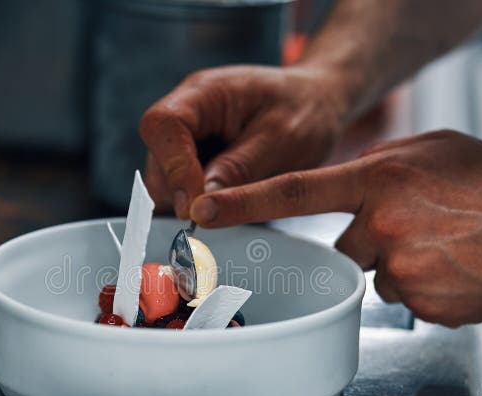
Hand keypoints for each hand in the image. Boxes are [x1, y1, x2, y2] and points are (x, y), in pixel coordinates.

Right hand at [139, 65, 345, 217]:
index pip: (163, 126)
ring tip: (235, 204)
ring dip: (193, 201)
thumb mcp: (282, 141)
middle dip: (181, 192)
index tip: (193, 207)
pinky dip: (202, 204)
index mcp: (205, 93)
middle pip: (158, 159)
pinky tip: (232, 203)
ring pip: (166, 181)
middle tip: (216, 216)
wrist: (323, 104)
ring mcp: (189, 137)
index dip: (172, 168)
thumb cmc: (307, 111)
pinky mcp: (197, 160)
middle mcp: (188, 112)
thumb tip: (199, 206)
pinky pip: (184, 190)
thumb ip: (238, 170)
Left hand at [189, 130, 481, 325]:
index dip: (244, 202)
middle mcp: (381, 222)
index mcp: (380, 176)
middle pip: (345, 245)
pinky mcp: (418, 303)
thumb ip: (381, 164)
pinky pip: (402, 298)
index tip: (203, 211)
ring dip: (401, 265)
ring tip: (448, 249)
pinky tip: (456, 271)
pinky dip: (423, 288)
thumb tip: (350, 186)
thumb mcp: (435, 150)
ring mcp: (400, 266)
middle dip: (372, 241)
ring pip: (374, 274)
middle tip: (422, 229)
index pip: (295, 189)